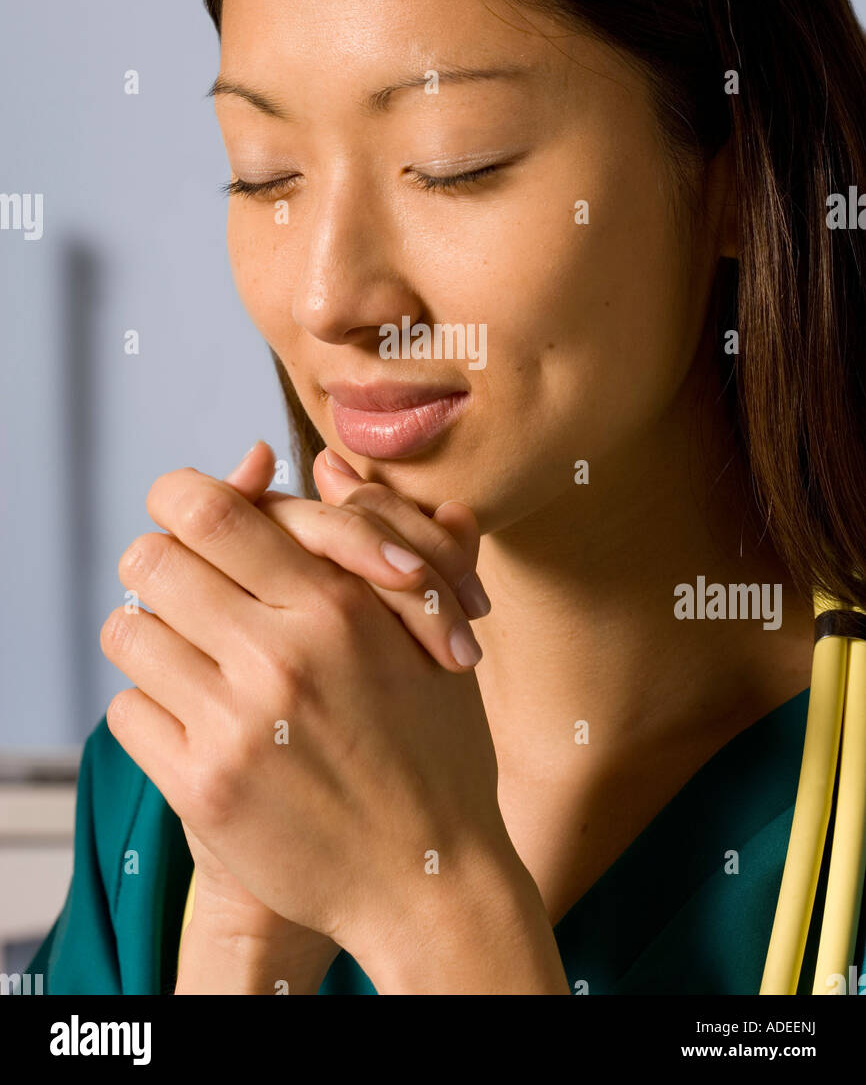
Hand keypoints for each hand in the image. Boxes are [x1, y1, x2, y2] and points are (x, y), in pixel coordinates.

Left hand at [103, 443, 515, 966]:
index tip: (194, 521)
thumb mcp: (431, 631)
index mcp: (337, 603)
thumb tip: (327, 462)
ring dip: (152, 638)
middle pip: (150, 559)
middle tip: (187, 590)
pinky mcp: (204, 789)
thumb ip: (382, 539)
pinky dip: (150, 711)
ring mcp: (236, 724)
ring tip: (188, 657)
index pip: (208, 508)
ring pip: (128, 633)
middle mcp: (281, 654)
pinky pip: (127, 713)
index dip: (183, 500)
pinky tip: (194, 723)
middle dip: (162, 565)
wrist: (432, 878)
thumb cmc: (439, 747)